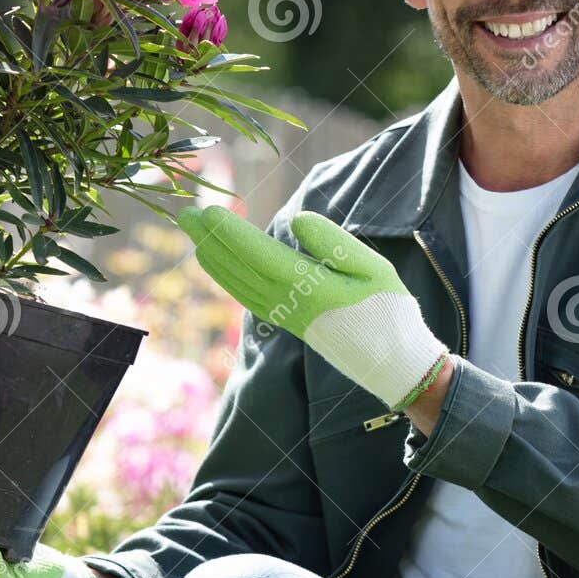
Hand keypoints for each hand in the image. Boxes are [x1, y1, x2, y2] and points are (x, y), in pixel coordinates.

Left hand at [176, 203, 448, 409]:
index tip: (209, 212)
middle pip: (241, 269)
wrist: (395, 365)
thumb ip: (336, 244)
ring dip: (214, 258)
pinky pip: (249, 297)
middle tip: (184, 214)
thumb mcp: (376, 270)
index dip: (233, 234)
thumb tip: (295, 221)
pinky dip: (228, 278)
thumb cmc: (391, 312)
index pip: (262, 257)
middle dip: (211, 242)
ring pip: (240, 285)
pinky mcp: (289, 323)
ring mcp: (287, 317)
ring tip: (194, 235)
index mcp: (314, 290)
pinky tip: (219, 265)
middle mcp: (292, 306)